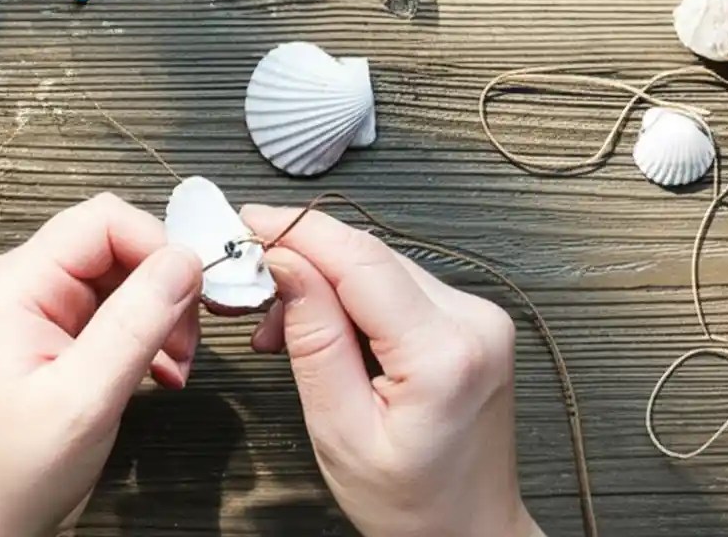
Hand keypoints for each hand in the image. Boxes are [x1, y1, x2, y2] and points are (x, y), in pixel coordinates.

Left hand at [0, 193, 203, 536]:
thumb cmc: (17, 467)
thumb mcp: (82, 396)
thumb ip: (134, 325)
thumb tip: (184, 261)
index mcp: (21, 282)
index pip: (104, 220)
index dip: (157, 246)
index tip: (191, 292)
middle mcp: (38, 284)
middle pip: (126, 244)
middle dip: (169, 286)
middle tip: (186, 340)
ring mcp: (59, 308)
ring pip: (138, 276)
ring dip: (170, 316)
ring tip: (176, 364)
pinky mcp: (80, 334)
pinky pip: (136, 309)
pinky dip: (163, 336)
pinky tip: (167, 372)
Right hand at [241, 205, 541, 536]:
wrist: (470, 533)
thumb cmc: (412, 505)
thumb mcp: (340, 432)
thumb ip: (313, 341)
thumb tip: (286, 265)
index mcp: (444, 354)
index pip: (361, 261)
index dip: (298, 232)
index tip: (247, 221)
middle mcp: (474, 322)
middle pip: (370, 257)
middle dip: (302, 262)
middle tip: (247, 287)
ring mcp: (480, 318)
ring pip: (382, 266)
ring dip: (324, 282)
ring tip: (281, 330)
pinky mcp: (473, 321)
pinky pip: (400, 286)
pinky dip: (353, 297)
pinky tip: (323, 327)